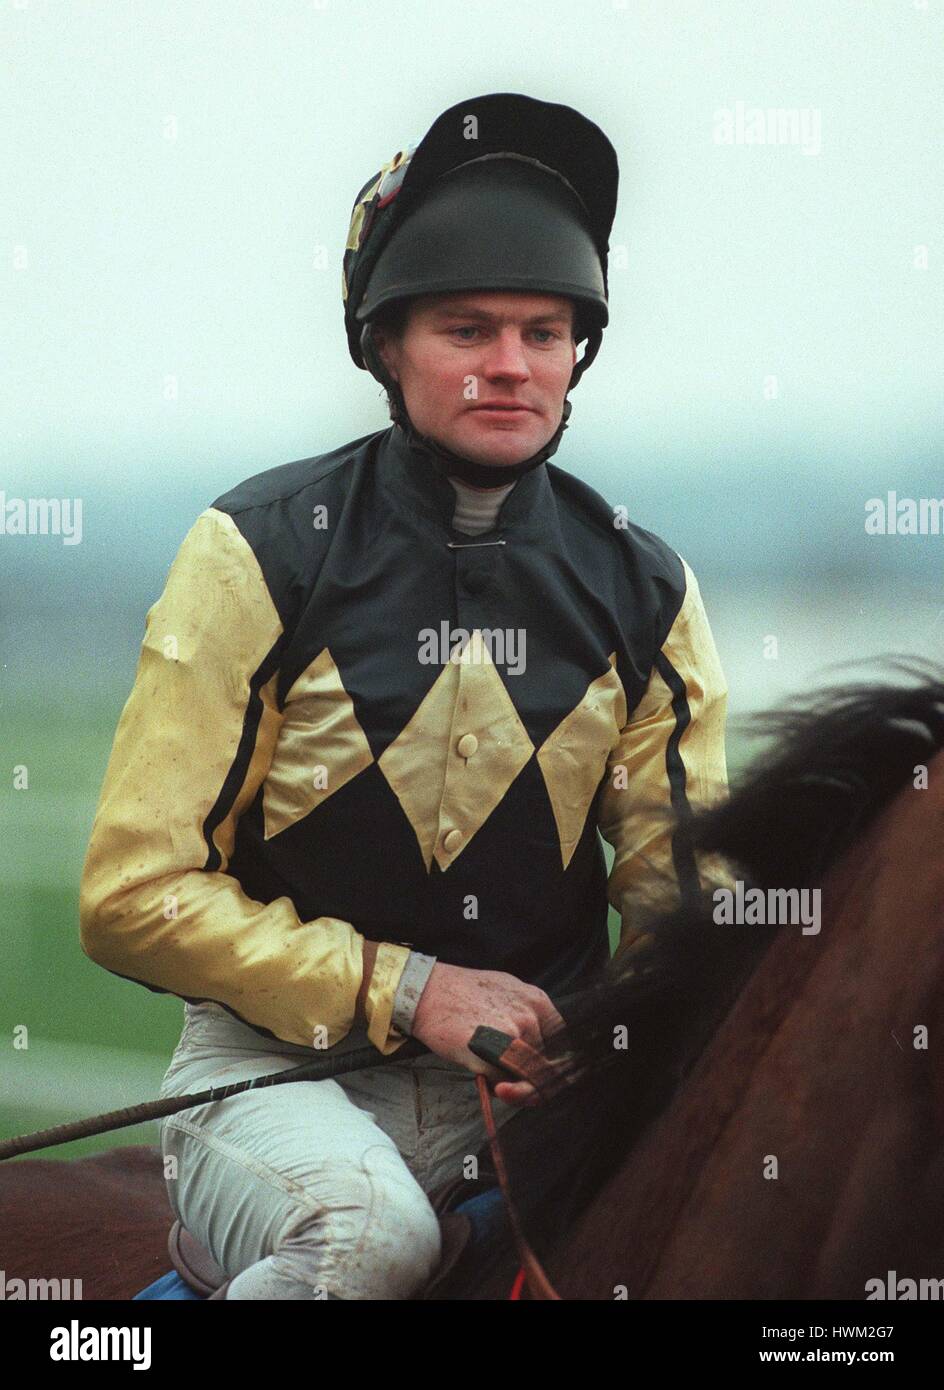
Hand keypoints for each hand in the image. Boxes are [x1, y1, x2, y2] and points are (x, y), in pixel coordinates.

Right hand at [409, 962, 564, 1106]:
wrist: (426, 993)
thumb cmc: (460, 994)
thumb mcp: (505, 993)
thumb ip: (527, 1018)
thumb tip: (540, 1053)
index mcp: (537, 1001)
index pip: (563, 1044)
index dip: (556, 1066)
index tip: (546, 1078)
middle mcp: (530, 1016)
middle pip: (547, 1063)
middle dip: (531, 1078)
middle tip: (511, 1081)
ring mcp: (514, 1034)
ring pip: (529, 1076)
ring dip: (516, 1087)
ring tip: (495, 1078)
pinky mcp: (494, 1053)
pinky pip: (507, 1082)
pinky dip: (498, 1087)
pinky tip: (483, 1074)